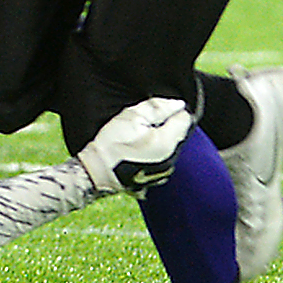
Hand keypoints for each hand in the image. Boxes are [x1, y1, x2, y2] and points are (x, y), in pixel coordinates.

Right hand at [77, 96, 192, 195]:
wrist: (98, 171)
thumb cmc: (112, 143)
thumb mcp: (132, 116)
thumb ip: (158, 107)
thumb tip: (178, 104)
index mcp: (167, 141)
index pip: (184, 118)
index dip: (170, 112)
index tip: (155, 113)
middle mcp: (171, 158)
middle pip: (178, 133)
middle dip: (165, 126)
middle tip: (143, 125)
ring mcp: (166, 170)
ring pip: (172, 146)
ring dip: (160, 140)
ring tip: (138, 139)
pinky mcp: (159, 177)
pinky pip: (164, 159)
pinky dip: (155, 153)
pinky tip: (138, 152)